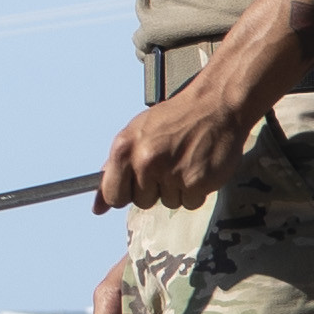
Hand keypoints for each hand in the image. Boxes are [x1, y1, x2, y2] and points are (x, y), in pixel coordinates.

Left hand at [99, 80, 259, 212]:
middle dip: (154, 188)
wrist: (214, 105)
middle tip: (167, 163)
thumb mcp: (135, 134)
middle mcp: (145, 161)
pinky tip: (198, 167)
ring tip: (185, 161)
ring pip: (168, 203)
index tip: (134, 185)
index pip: (112, 195)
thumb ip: (114, 169)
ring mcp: (171, 173)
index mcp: (124, 148)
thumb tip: (98, 207)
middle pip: (141, 202)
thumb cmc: (175, 119)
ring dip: (177, 189)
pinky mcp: (197, 182)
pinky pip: (190, 203)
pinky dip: (197, 191)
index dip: (124, 193)